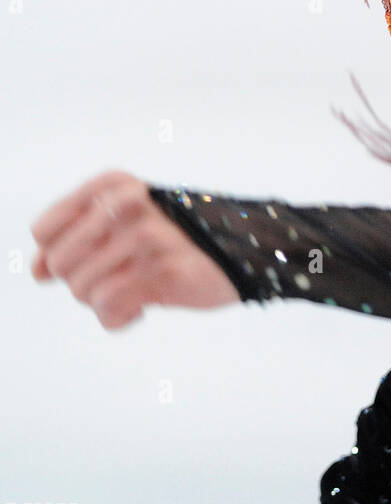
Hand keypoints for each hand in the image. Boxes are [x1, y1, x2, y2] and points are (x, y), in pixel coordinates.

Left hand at [30, 169, 239, 329]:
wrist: (239, 251)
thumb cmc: (171, 238)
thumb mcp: (120, 227)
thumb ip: (72, 242)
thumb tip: (37, 270)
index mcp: (113, 184)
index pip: (44, 230)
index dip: (54, 256)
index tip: (86, 259)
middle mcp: (128, 202)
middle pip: (59, 265)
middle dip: (81, 281)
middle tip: (116, 276)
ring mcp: (147, 235)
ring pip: (82, 289)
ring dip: (104, 301)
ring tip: (135, 288)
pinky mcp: (163, 271)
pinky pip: (108, 309)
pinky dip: (119, 318)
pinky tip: (143, 308)